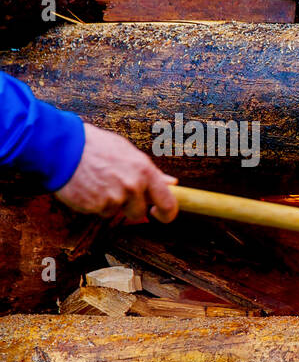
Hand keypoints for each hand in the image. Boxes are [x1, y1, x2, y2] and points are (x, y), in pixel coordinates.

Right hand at [54, 122, 178, 222]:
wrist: (62, 146)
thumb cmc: (95, 146)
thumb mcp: (128, 153)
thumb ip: (151, 172)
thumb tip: (172, 183)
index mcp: (145, 171)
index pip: (168, 203)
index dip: (167, 214)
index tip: (160, 215)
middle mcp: (132, 186)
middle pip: (139, 213)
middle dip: (129, 206)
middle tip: (114, 189)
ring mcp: (113, 198)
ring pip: (116, 212)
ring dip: (108, 203)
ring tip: (97, 182)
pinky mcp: (94, 206)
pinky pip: (98, 211)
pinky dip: (93, 203)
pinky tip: (87, 186)